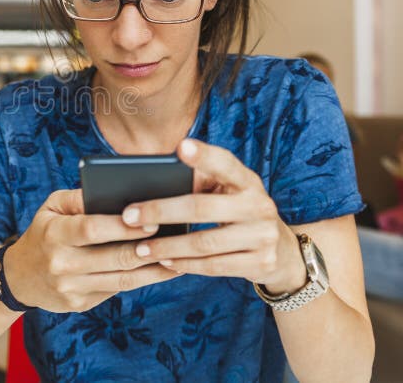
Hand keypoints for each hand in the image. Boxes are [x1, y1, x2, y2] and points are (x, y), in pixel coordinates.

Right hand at [4, 189, 179, 312]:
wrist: (20, 276)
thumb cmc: (44, 231)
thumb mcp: (52, 207)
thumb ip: (79, 197)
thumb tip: (112, 190)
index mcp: (54, 234)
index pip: (92, 229)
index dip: (123, 227)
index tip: (153, 220)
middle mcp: (61, 263)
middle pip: (113, 257)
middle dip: (147, 248)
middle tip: (176, 238)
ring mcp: (71, 288)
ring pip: (122, 279)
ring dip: (154, 270)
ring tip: (179, 258)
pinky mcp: (80, 304)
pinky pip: (117, 290)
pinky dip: (142, 280)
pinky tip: (161, 270)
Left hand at [121, 139, 306, 294]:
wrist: (282, 250)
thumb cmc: (239, 212)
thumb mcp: (229, 192)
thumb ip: (201, 183)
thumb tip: (152, 182)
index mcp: (247, 180)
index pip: (225, 163)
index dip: (204, 156)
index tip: (181, 146)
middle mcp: (259, 205)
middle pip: (202, 208)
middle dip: (161, 212)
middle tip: (129, 216)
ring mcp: (263, 236)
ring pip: (204, 242)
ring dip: (167, 246)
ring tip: (140, 247)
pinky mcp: (261, 263)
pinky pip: (214, 266)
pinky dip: (185, 264)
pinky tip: (163, 261)